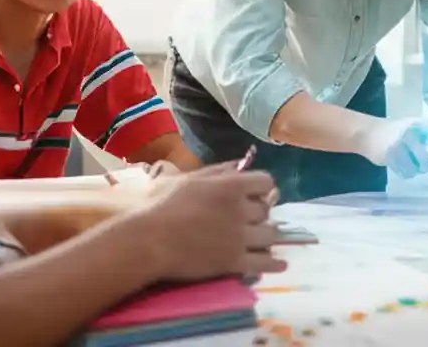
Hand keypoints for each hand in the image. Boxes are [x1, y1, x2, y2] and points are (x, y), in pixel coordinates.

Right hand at [137, 163, 285, 280]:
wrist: (148, 241)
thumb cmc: (161, 205)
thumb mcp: (189, 179)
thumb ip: (218, 171)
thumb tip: (241, 163)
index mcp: (230, 186)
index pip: (266, 182)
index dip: (261, 188)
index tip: (255, 194)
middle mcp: (240, 210)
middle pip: (266, 210)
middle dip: (259, 214)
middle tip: (251, 219)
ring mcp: (239, 237)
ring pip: (269, 235)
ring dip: (265, 236)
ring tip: (261, 239)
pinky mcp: (233, 261)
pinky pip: (263, 262)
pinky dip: (273, 264)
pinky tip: (279, 264)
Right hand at [357, 118, 427, 180]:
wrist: (369, 132)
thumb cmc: (399, 133)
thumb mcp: (417, 129)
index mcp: (423, 124)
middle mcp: (413, 131)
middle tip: (422, 162)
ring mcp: (401, 143)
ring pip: (419, 168)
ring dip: (415, 168)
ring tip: (408, 160)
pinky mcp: (390, 154)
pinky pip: (406, 172)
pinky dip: (405, 172)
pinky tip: (399, 163)